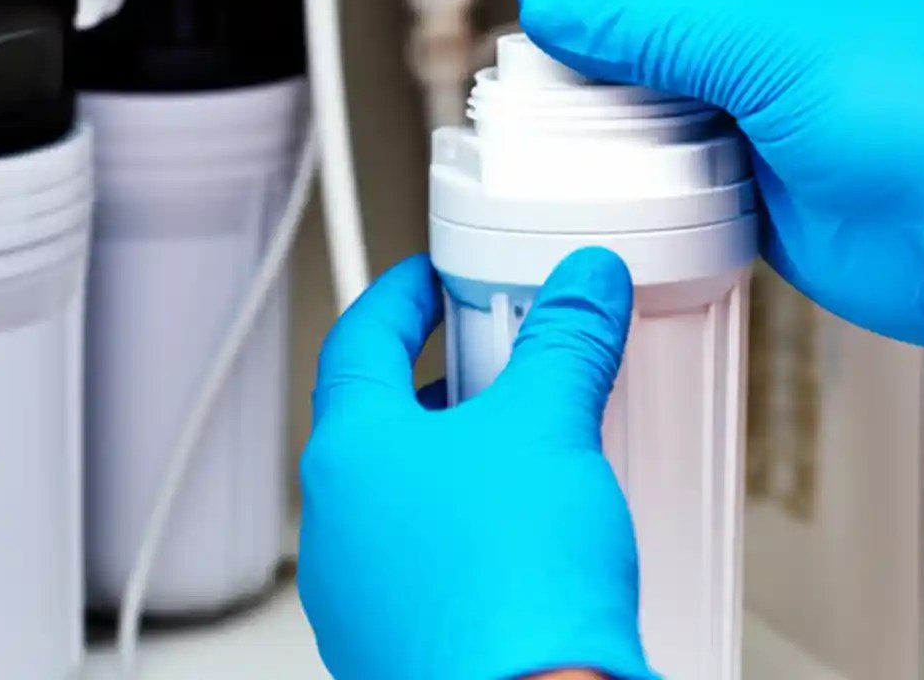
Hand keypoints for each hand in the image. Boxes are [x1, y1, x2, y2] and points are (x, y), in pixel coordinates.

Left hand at [297, 250, 655, 679]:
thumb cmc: (508, 595)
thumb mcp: (550, 428)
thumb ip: (566, 342)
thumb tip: (582, 289)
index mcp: (350, 456)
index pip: (358, 343)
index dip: (399, 298)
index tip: (427, 282)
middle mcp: (341, 527)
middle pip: (384, 421)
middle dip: (447, 383)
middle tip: (502, 364)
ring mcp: (365, 593)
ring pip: (408, 497)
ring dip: (463, 462)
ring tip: (530, 453)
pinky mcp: (401, 642)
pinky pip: (430, 561)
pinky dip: (472, 530)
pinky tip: (529, 538)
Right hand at [520, 0, 923, 422]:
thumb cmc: (917, 120)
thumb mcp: (766, 47)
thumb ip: (653, 30)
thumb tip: (568, 8)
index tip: (552, 4)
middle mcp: (770, 40)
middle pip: (654, 29)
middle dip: (600, 47)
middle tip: (549, 66)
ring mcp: (757, 112)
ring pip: (656, 100)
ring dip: (612, 115)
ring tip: (566, 122)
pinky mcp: (748, 180)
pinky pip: (670, 168)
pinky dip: (637, 174)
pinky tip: (612, 173)